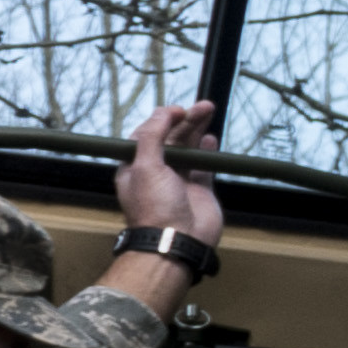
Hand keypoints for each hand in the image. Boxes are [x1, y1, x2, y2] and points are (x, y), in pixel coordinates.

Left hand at [112, 100, 227, 260]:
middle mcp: (157, 172)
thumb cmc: (155, 208)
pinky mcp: (199, 189)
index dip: (162, 119)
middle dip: (185, 121)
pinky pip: (204, 166)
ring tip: (209, 112)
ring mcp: (179, 180)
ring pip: (190, 149)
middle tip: (202, 107)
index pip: (148, 134)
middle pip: (172, 138)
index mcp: (136, 166)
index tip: (177, 110)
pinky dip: (208, 151)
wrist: (177, 240)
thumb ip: (153, 136)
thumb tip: (163, 112)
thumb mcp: (145, 165)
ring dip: (198, 130)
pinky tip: (211, 139)